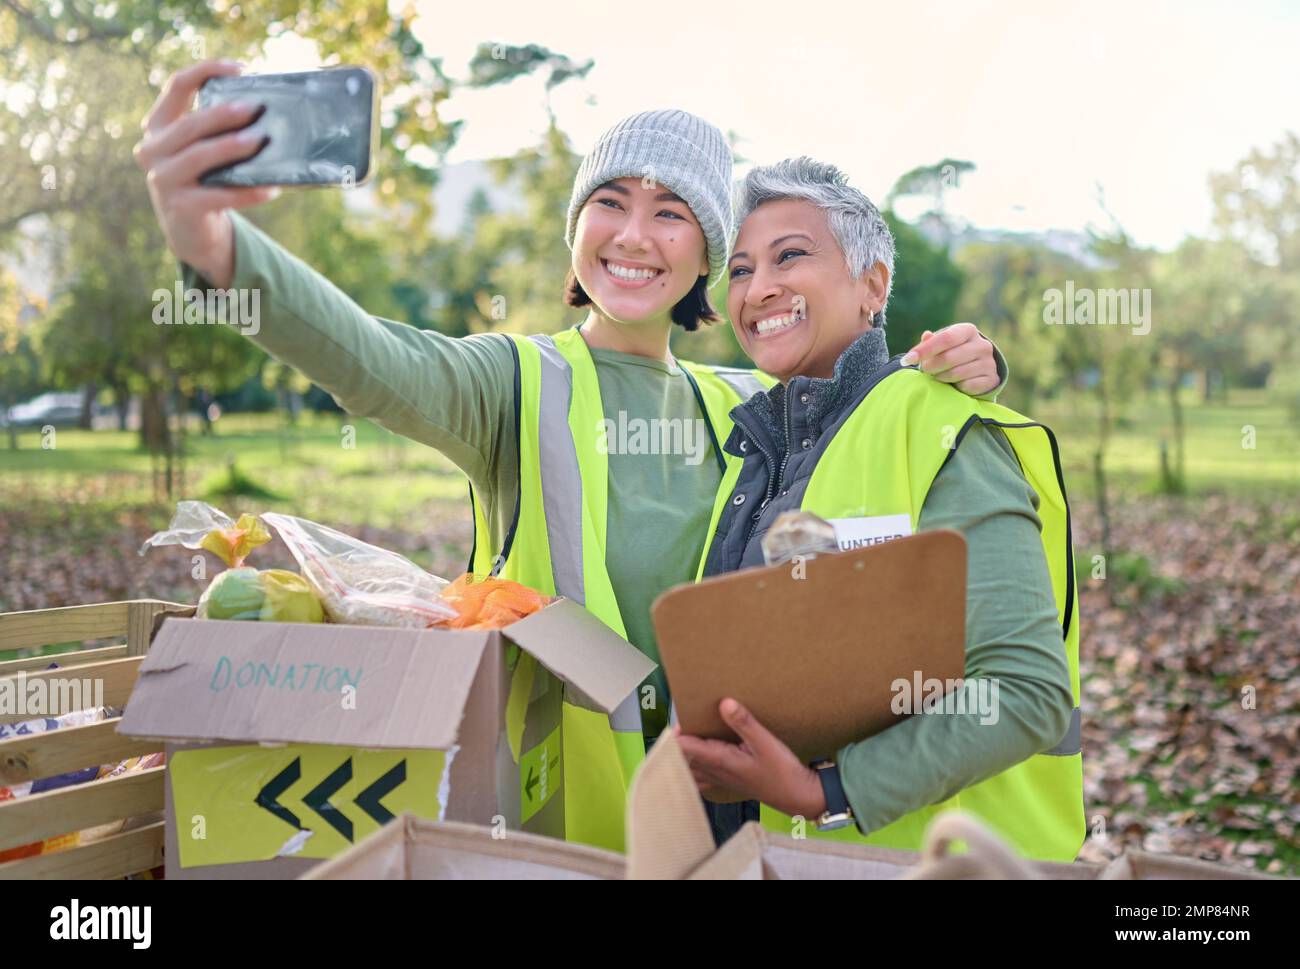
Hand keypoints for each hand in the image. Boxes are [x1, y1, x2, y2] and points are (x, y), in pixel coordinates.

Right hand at [133, 59, 279, 288]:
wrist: (191, 231)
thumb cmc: (205, 179)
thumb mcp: (203, 149)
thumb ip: (218, 129)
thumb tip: (267, 109)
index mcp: (158, 126)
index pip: (177, 85)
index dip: (206, 71)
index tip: (241, 68)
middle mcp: (152, 149)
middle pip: (190, 123)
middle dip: (224, 114)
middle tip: (255, 109)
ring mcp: (162, 179)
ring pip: (200, 157)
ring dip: (232, 148)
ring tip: (260, 142)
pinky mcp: (181, 207)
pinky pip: (219, 196)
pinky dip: (247, 192)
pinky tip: (271, 189)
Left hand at [676, 699, 826, 818]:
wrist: (795, 795)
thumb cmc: (781, 770)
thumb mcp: (765, 742)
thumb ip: (744, 722)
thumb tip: (724, 703)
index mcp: (719, 760)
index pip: (684, 748)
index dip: (675, 733)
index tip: (680, 716)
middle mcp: (714, 772)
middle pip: (682, 758)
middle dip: (677, 741)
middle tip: (683, 721)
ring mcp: (719, 779)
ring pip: (689, 769)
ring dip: (683, 755)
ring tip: (685, 737)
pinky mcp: (727, 782)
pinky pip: (700, 777)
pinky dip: (692, 767)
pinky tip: (696, 760)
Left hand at [901, 322, 999, 395]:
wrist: (978, 369)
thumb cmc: (953, 353)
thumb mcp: (942, 344)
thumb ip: (932, 342)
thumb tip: (926, 336)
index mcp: (968, 330)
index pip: (945, 338)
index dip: (924, 350)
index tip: (907, 360)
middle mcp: (982, 344)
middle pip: (948, 358)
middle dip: (930, 366)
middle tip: (924, 370)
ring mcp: (989, 362)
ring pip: (956, 373)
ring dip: (940, 377)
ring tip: (938, 376)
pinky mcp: (992, 379)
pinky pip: (966, 386)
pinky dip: (956, 387)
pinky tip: (954, 384)